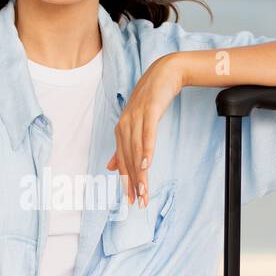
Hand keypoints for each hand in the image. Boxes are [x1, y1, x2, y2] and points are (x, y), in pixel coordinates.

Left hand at [105, 52, 184, 207]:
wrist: (165, 73)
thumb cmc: (152, 99)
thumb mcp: (137, 123)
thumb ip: (125, 146)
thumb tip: (110, 167)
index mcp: (121, 131)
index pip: (123, 161)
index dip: (127, 182)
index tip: (131, 200)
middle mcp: (125, 125)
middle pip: (129, 159)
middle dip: (134, 183)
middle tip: (139, 202)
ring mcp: (136, 118)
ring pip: (137, 151)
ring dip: (140, 173)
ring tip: (144, 191)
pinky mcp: (150, 111)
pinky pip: (148, 134)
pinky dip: (147, 150)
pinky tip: (147, 164)